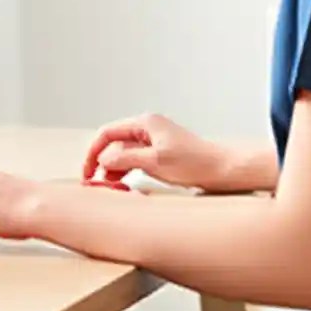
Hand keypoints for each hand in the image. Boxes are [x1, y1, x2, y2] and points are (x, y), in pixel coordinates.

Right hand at [83, 113, 228, 189]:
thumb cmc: (195, 163)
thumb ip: (125, 160)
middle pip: (114, 143)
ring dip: (113, 169)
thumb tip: (102, 160)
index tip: (87, 172)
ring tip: (110, 187)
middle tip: (95, 183)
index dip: (93, 152)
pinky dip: (126, 171)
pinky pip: (135, 160)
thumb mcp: (155, 162)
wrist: (223, 169)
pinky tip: (124, 184)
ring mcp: (154, 141)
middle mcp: (148, 128)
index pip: (108, 133)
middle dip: (102, 162)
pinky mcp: (161, 154)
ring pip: (124, 153)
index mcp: (145, 123)